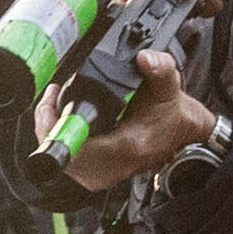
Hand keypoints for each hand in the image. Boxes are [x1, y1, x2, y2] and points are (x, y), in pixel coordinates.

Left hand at [60, 46, 220, 192]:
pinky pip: (73, 165)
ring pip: (65, 163)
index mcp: (129, 145)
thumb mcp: (170, 85)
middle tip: (52, 98)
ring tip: (55, 108)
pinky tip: (65, 124)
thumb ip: (161, 67)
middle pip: (64, 155)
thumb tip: (145, 59)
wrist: (182, 130)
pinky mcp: (105, 174)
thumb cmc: (172, 112)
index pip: (77, 148)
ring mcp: (109, 173)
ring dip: (55, 135)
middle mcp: (117, 165)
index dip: (55, 125)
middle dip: (50, 125)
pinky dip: (64, 143)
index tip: (54, 99)